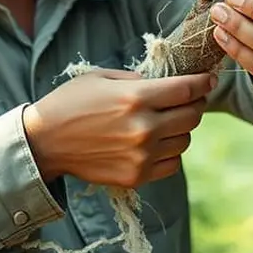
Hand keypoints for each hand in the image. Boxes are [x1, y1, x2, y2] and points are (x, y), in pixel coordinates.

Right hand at [22, 69, 215, 187]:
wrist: (44, 143)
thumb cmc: (70, 103)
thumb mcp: (103, 77)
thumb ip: (139, 79)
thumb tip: (166, 85)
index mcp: (136, 98)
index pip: (187, 89)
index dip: (202, 83)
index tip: (208, 80)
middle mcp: (144, 128)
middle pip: (193, 116)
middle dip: (194, 104)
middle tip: (187, 101)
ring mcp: (142, 155)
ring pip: (185, 140)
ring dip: (181, 130)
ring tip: (166, 123)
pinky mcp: (137, 176)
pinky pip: (172, 164)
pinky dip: (170, 153)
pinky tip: (157, 144)